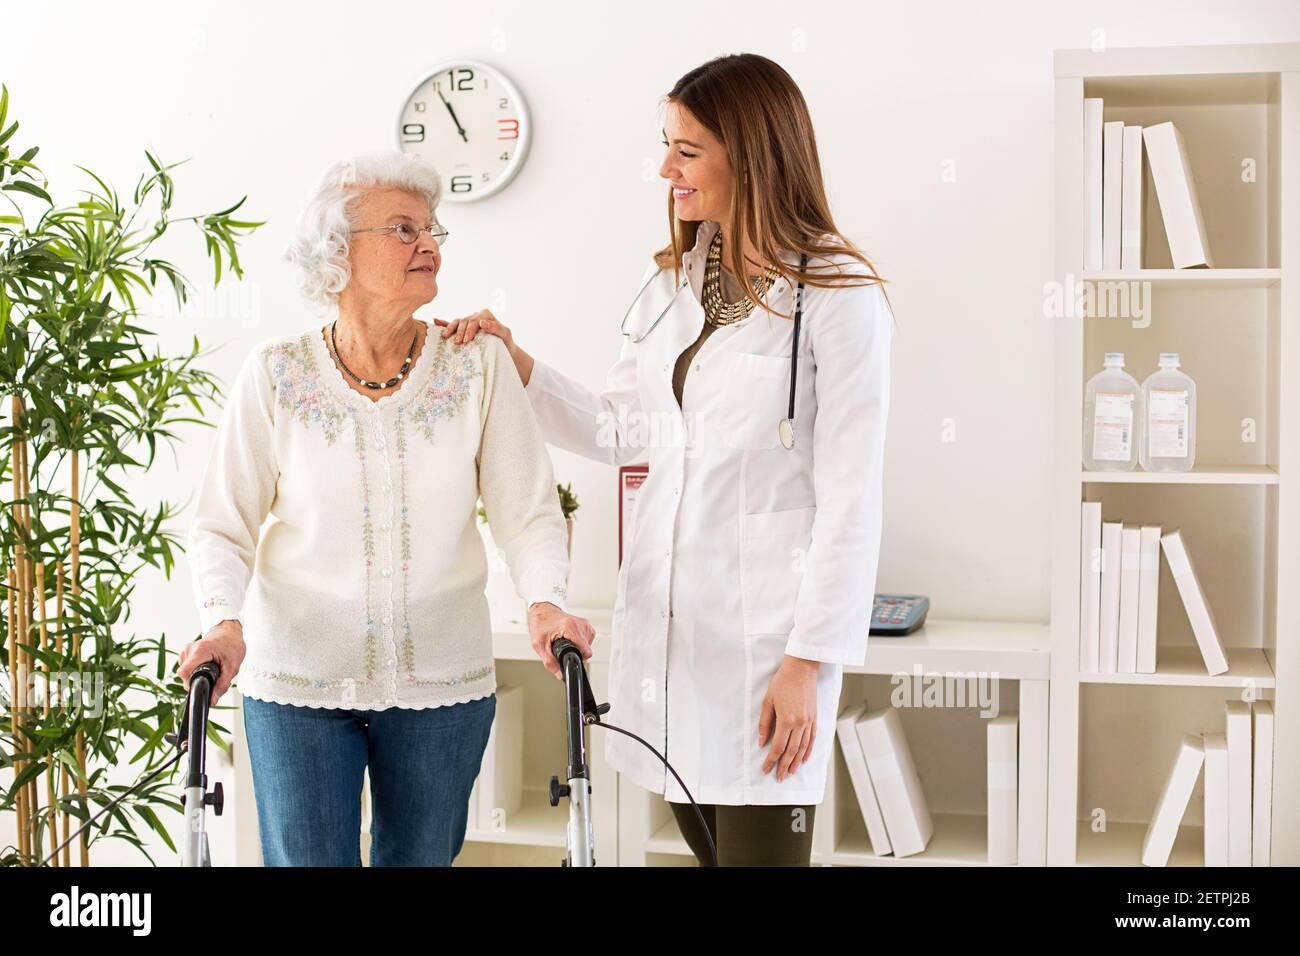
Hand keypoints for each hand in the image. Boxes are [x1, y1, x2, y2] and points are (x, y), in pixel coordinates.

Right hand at [177, 620, 246, 706]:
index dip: (192, 684)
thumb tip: (212, 700)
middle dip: (198, 680)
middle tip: (213, 676)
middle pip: (185, 676)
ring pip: (186, 674)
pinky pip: (187, 669)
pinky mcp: (185, 654)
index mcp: (200, 651)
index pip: (184, 673)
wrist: (228, 633)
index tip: (202, 686)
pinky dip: (195, 671)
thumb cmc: (232, 646)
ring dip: (197, 676)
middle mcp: (189, 650)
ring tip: (211, 668)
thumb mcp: (232, 667)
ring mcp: (185, 651)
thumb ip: (222, 685)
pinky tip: (206, 666)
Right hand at [433, 310, 533, 384]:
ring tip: (446, 337)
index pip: (475, 320)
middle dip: (460, 331)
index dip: (470, 329)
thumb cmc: (506, 343)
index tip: (467, 340)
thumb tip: (483, 322)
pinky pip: (452, 324)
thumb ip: (496, 327)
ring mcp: (468, 322)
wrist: (504, 351)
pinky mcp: (463, 329)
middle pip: (465, 321)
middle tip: (458, 342)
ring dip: (451, 329)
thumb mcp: (506, 335)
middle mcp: (476, 316)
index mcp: (485, 315)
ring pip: (457, 322)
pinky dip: (444, 323)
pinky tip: (435, 321)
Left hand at [527, 602, 595, 679]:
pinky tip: (570, 639)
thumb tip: (560, 674)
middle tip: (562, 648)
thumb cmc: (540, 624)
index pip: (586, 651)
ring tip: (565, 642)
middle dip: (575, 653)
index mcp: (571, 628)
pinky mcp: (586, 624)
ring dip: (578, 648)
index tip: (570, 659)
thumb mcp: (540, 645)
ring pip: (588, 645)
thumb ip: (549, 662)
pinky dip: (580, 642)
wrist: (542, 611)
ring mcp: (584, 623)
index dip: (578, 659)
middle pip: (587, 650)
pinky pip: (588, 639)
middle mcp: (580, 624)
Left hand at [758, 655, 820, 780]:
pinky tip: (804, 758)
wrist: (801, 669)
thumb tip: (762, 742)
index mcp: (787, 720)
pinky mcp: (814, 718)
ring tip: (790, 772)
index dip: (771, 760)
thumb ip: (765, 724)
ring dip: (796, 762)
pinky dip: (808, 751)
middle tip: (778, 777)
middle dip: (783, 765)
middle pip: (791, 751)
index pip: (778, 746)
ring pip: (803, 748)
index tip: (766, 768)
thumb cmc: (782, 682)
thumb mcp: (768, 701)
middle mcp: (800, 724)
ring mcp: (809, 722)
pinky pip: (812, 739)